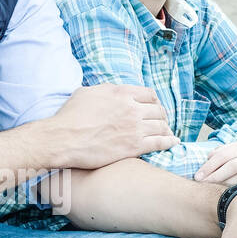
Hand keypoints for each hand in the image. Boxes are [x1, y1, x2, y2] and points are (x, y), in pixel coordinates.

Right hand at [44, 84, 176, 168]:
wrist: (63, 139)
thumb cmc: (69, 116)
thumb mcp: (86, 92)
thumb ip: (103, 91)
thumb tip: (108, 93)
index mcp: (121, 92)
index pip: (149, 94)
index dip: (155, 101)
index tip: (154, 107)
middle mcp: (131, 108)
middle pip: (158, 110)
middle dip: (162, 116)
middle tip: (161, 122)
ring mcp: (135, 128)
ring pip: (161, 126)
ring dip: (166, 129)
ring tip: (168, 133)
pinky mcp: (134, 146)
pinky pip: (160, 142)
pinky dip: (169, 142)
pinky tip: (173, 143)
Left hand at [195, 138, 236, 189]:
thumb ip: (225, 150)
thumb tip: (207, 157)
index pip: (223, 155)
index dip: (209, 166)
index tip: (197, 176)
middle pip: (232, 167)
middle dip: (215, 177)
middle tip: (202, 185)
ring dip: (226, 185)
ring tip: (213, 191)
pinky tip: (232, 196)